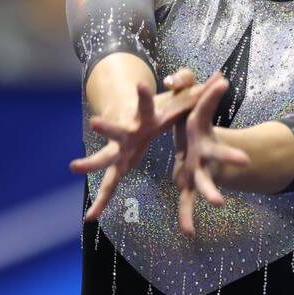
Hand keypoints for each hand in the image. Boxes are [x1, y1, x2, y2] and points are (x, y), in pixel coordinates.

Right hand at [69, 69, 204, 221]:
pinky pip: (110, 186)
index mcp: (146, 115)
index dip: (144, 95)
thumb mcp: (181, 96)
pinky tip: (91, 217)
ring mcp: (120, 149)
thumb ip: (198, 89)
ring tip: (74, 166)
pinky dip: (101, 202)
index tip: (141, 83)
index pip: (146, 103)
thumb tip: (219, 77)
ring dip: (91, 163)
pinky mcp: (118, 165)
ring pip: (105, 158)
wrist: (129, 113)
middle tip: (94, 121)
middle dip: (107, 127)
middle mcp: (128, 132)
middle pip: (116, 129)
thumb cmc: (160, 106)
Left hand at [170, 71, 250, 236]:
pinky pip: (187, 202)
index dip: (210, 96)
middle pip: (218, 156)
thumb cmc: (194, 124)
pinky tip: (189, 232)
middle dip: (228, 160)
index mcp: (201, 130)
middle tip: (243, 163)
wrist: (197, 148)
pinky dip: (187, 216)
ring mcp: (199, 171)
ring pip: (204, 185)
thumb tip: (211, 73)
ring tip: (219, 205)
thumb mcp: (191, 102)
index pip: (205, 110)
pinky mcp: (189, 185)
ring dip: (210, 194)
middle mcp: (204, 153)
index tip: (222, 81)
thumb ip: (190, 83)